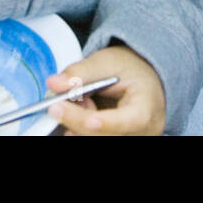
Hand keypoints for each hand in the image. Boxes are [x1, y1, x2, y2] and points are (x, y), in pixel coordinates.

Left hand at [45, 44, 165, 134]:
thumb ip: (81, 73)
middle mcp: (143, 131)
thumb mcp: (107, 62)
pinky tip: (84, 114)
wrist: (140, 81)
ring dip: (78, 123)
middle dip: (78, 119)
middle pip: (106, 135)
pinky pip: (92, 138)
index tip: (89, 119)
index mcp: (148, 106)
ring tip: (82, 102)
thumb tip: (54, 84)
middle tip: (58, 103)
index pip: (131, 120)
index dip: (108, 123)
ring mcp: (131, 140)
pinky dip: (81, 128)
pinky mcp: (116, 140)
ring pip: (94, 138)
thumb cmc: (129, 71)